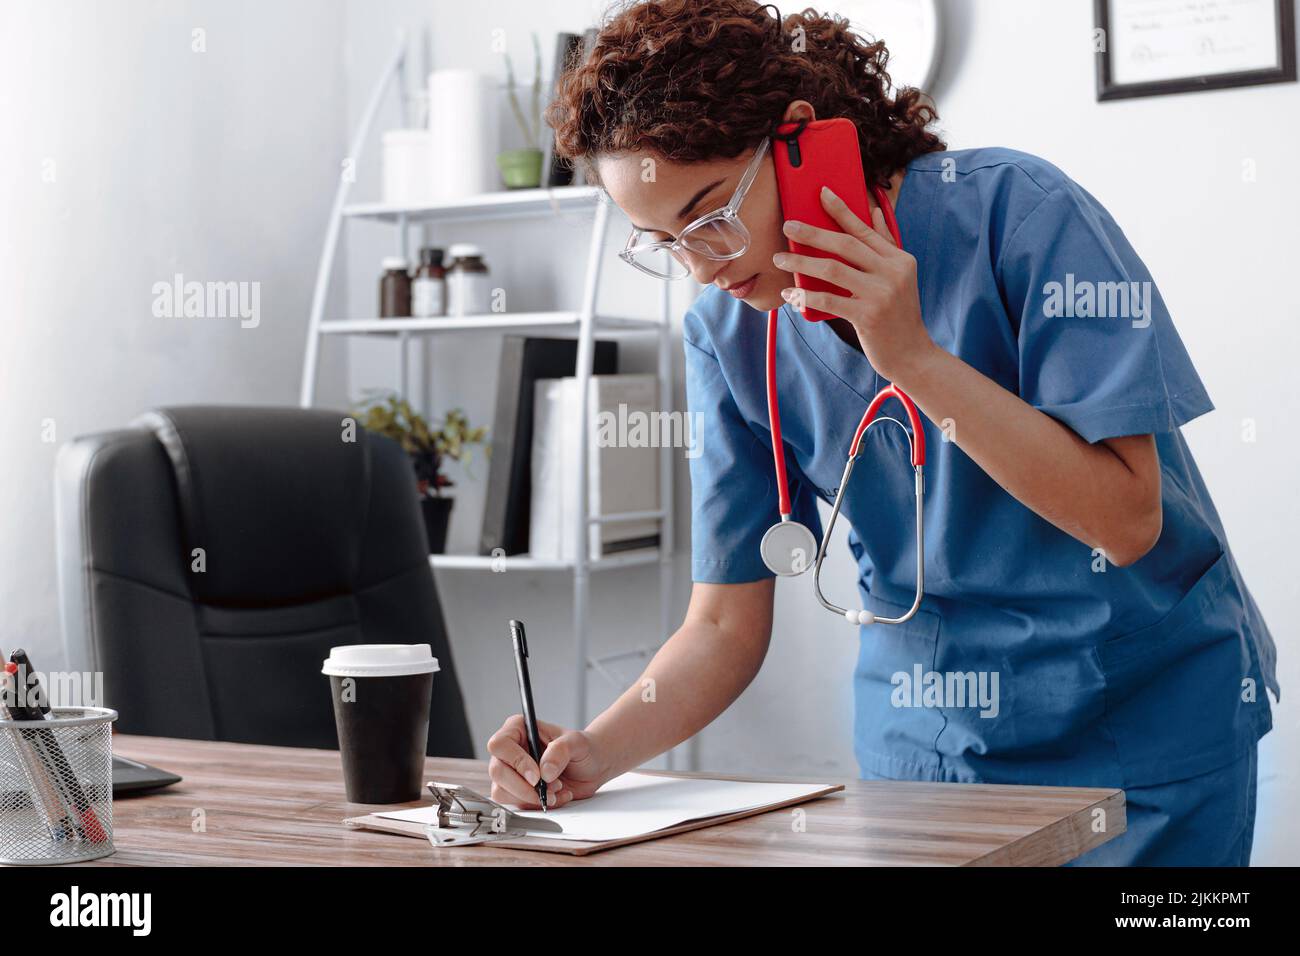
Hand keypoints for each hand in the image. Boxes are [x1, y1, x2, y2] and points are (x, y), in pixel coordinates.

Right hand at [486, 714, 607, 808]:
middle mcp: (511, 750)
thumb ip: (560, 751)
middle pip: (497, 771)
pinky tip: (556, 796)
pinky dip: (537, 805)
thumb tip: (545, 771)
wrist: (592, 767)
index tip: (536, 776)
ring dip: (530, 797)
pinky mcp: (517, 790)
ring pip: (501, 791)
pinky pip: (516, 804)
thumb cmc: (583, 747)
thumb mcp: (577, 743)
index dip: (515, 762)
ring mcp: (511, 772)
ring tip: (556, 790)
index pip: (500, 744)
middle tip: (547, 790)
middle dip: (523, 787)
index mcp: (519, 729)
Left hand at [774, 186, 936, 384]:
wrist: (912, 354)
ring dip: (801, 263)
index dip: (842, 209)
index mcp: (899, 259)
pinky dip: (805, 296)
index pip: (865, 229)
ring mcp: (880, 294)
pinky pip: (828, 300)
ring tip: (780, 260)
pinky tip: (790, 295)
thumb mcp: (900, 277)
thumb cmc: (899, 316)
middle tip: (788, 227)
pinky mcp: (867, 316)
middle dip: (813, 233)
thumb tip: (876, 211)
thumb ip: (886, 245)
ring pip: (832, 269)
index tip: (822, 193)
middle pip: (845, 244)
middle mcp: (892, 272)